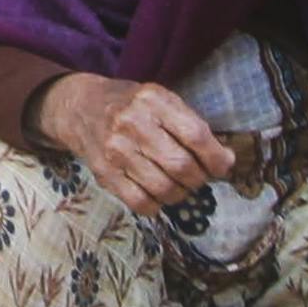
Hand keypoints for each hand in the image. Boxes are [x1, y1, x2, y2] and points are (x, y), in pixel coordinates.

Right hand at [31, 72, 238, 216]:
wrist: (80, 108)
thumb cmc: (131, 105)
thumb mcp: (161, 100)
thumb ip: (192, 125)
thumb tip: (226, 160)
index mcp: (153, 100)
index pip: (195, 134)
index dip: (215, 157)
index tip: (222, 166)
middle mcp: (132, 123)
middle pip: (181, 165)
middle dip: (199, 178)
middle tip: (198, 177)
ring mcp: (116, 151)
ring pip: (164, 188)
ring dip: (180, 194)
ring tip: (179, 186)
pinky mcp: (104, 174)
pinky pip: (140, 202)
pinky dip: (157, 205)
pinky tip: (158, 194)